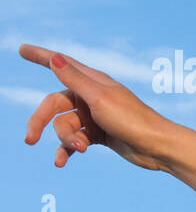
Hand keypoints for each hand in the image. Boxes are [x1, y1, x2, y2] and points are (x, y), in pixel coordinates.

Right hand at [19, 44, 177, 171]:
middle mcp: (91, 96)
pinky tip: (61, 162)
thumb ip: (74, 79)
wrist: (158, 148)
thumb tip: (55, 57)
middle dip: (41, 121)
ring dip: (67, 139)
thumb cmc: (132, 120)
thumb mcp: (100, 98)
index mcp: (92, 81)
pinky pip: (74, 141)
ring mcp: (94, 116)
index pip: (60, 64)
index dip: (40, 56)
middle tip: (29, 139)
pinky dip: (68, 150)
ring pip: (64, 126)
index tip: (20, 48)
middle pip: (53, 105)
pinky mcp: (98, 135)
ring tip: (81, 148)